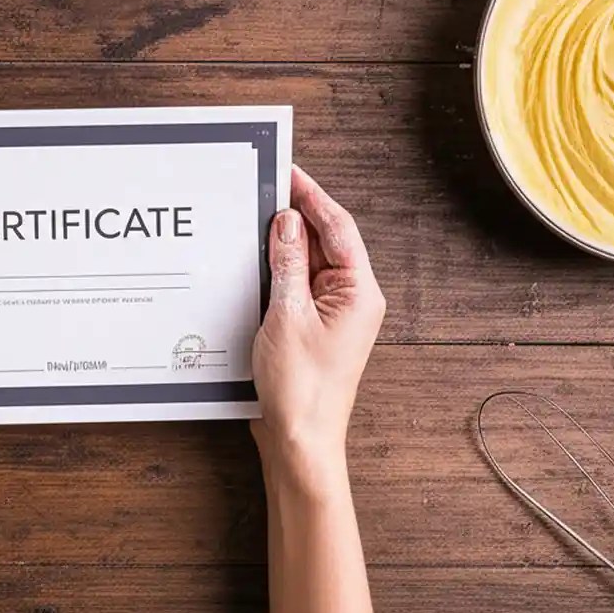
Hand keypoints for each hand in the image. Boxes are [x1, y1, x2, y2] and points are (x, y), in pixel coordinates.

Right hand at [251, 166, 384, 478]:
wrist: (299, 439)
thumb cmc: (302, 390)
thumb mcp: (287, 316)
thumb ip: (288, 263)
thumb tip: (287, 221)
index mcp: (359, 292)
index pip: (338, 228)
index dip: (312, 196)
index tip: (289, 172)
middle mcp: (352, 299)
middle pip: (325, 241)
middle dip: (296, 215)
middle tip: (264, 189)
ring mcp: (333, 313)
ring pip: (309, 262)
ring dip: (284, 243)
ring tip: (254, 220)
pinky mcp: (313, 326)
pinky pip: (297, 285)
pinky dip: (278, 270)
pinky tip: (255, 262)